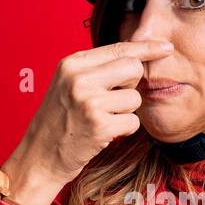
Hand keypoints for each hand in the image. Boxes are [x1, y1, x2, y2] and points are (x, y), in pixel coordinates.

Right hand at [0, 39, 173, 204]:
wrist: (39, 156)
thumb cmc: (59, 121)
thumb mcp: (69, 84)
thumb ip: (97, 68)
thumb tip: (138, 55)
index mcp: (72, 64)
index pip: (118, 48)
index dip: (146, 48)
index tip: (165, 47)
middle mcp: (79, 79)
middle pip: (133, 68)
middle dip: (132, 84)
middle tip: (113, 99)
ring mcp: (89, 102)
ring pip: (135, 97)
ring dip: (126, 111)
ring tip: (103, 118)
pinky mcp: (99, 126)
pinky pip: (133, 121)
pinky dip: (124, 129)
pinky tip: (105, 133)